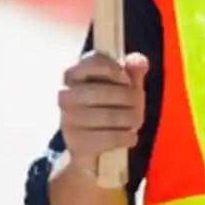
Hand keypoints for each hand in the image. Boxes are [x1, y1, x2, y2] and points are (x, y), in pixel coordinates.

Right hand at [57, 52, 149, 173]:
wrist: (92, 143)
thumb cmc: (110, 104)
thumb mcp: (124, 85)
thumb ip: (133, 70)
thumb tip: (139, 61)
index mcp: (75, 74)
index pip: (92, 61)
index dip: (114, 68)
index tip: (127, 79)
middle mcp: (66, 95)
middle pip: (104, 91)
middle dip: (130, 98)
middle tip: (138, 104)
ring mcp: (68, 120)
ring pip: (108, 116)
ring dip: (131, 119)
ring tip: (135, 121)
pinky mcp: (76, 143)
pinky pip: (108, 138)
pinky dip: (126, 137)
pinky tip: (130, 137)